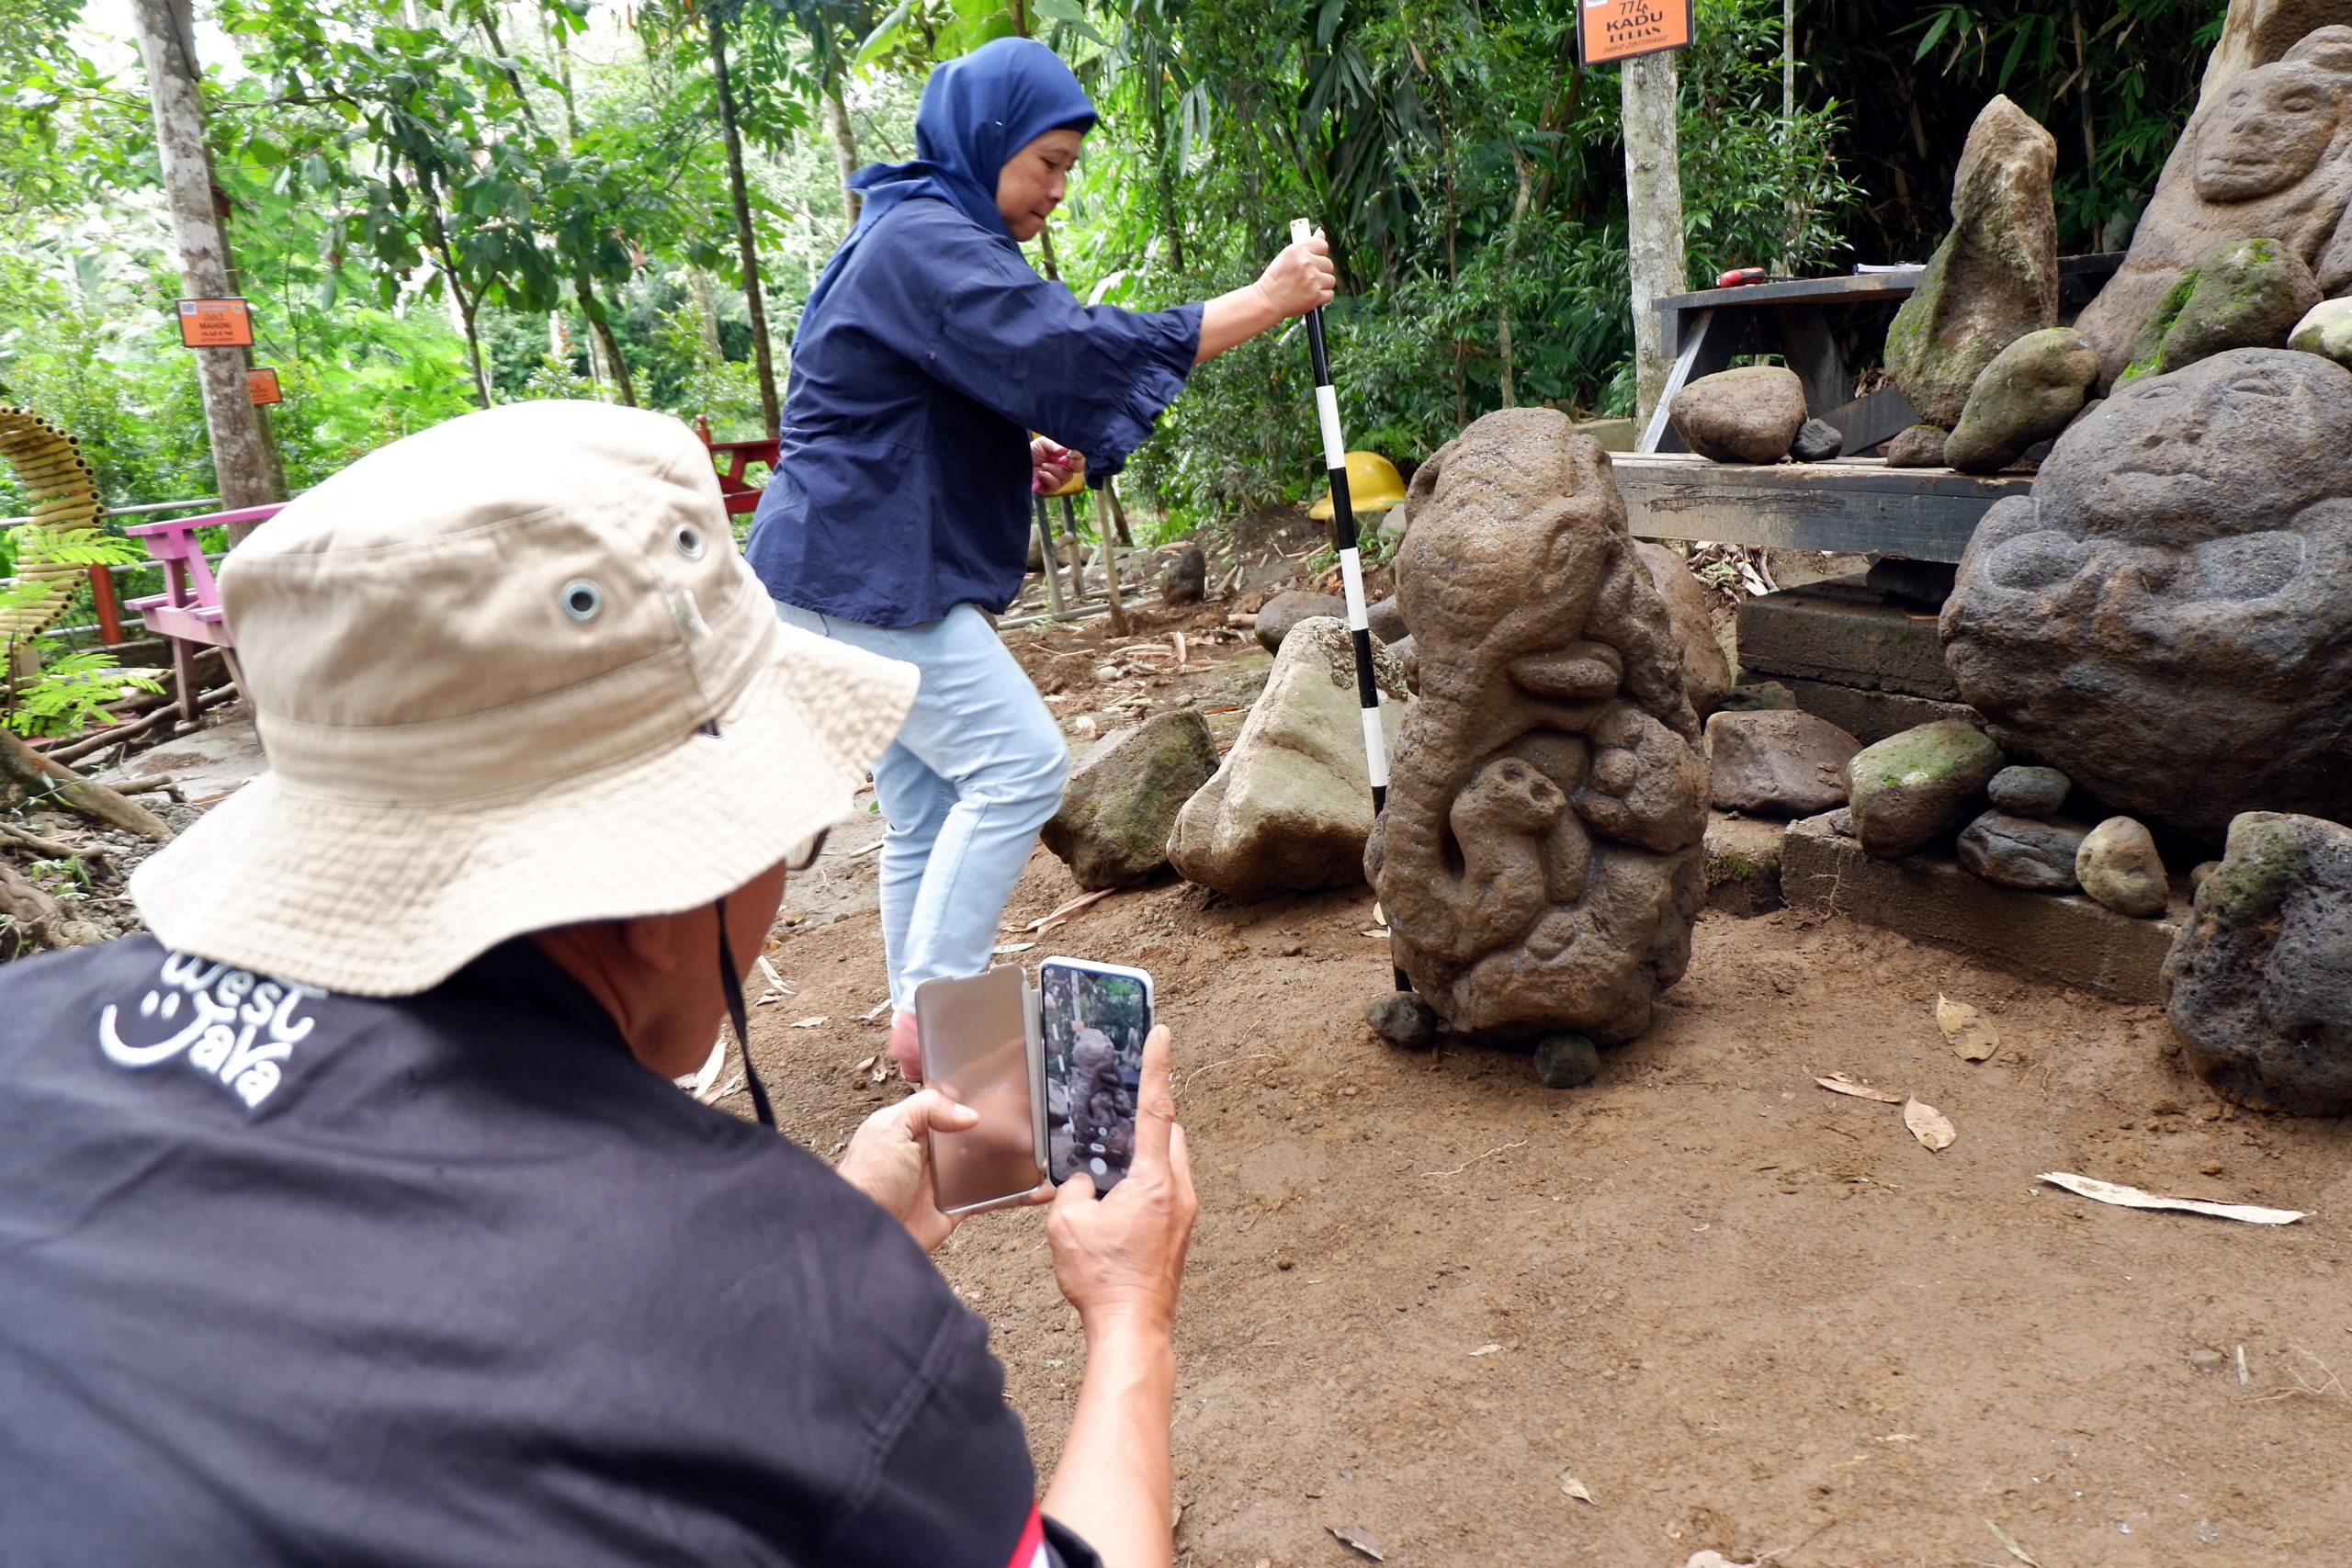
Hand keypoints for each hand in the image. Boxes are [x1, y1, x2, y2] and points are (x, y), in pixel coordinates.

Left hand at [837, 1088, 1047, 1250]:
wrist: (863, 1234)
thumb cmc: (866, 1180)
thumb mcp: (891, 1128)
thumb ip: (927, 1109)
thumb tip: (969, 1114)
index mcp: (915, 1125)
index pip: (953, 1104)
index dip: (979, 1097)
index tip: (1010, 1090)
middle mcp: (933, 1151)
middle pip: (977, 1133)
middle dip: (1005, 1127)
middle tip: (1036, 1121)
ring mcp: (947, 1179)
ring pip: (990, 1164)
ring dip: (1016, 1159)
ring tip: (1047, 1152)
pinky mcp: (957, 1207)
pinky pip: (991, 1197)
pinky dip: (1016, 1194)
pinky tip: (1039, 1189)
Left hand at [1032, 436, 1085, 493]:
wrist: (1016, 461)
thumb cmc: (1030, 451)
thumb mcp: (1043, 443)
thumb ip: (1055, 445)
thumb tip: (1065, 450)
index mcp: (1064, 456)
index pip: (1079, 458)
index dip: (1077, 457)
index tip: (1070, 454)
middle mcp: (1063, 467)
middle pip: (1078, 469)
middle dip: (1071, 464)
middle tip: (1063, 460)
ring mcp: (1057, 479)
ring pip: (1067, 477)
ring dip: (1055, 470)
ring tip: (1043, 465)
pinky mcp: (1049, 488)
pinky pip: (1056, 485)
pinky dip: (1049, 478)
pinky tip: (1041, 473)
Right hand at [1047, 1025, 1197, 1336]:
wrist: (1133, 1329)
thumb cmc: (1103, 1280)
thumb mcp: (1067, 1226)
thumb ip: (1072, 1190)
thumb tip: (1082, 1183)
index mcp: (1155, 1181)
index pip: (1156, 1109)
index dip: (1156, 1068)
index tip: (1161, 1034)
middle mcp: (1179, 1191)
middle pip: (1170, 1132)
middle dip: (1148, 1114)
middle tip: (1122, 1101)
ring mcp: (1184, 1213)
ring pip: (1170, 1161)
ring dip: (1146, 1150)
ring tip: (1112, 1154)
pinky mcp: (1179, 1231)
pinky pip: (1167, 1187)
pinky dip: (1147, 1177)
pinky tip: (1118, 1193)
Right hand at [1254, 229, 1336, 318]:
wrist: (1267, 301)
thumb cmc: (1276, 278)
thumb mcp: (1287, 256)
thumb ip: (1306, 245)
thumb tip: (1321, 233)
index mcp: (1298, 250)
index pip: (1322, 246)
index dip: (1320, 254)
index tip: (1314, 259)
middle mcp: (1306, 263)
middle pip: (1328, 264)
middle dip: (1320, 271)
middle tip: (1306, 277)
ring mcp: (1312, 280)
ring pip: (1330, 280)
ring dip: (1322, 284)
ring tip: (1307, 287)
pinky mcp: (1315, 296)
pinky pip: (1329, 294)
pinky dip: (1321, 297)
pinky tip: (1309, 296)